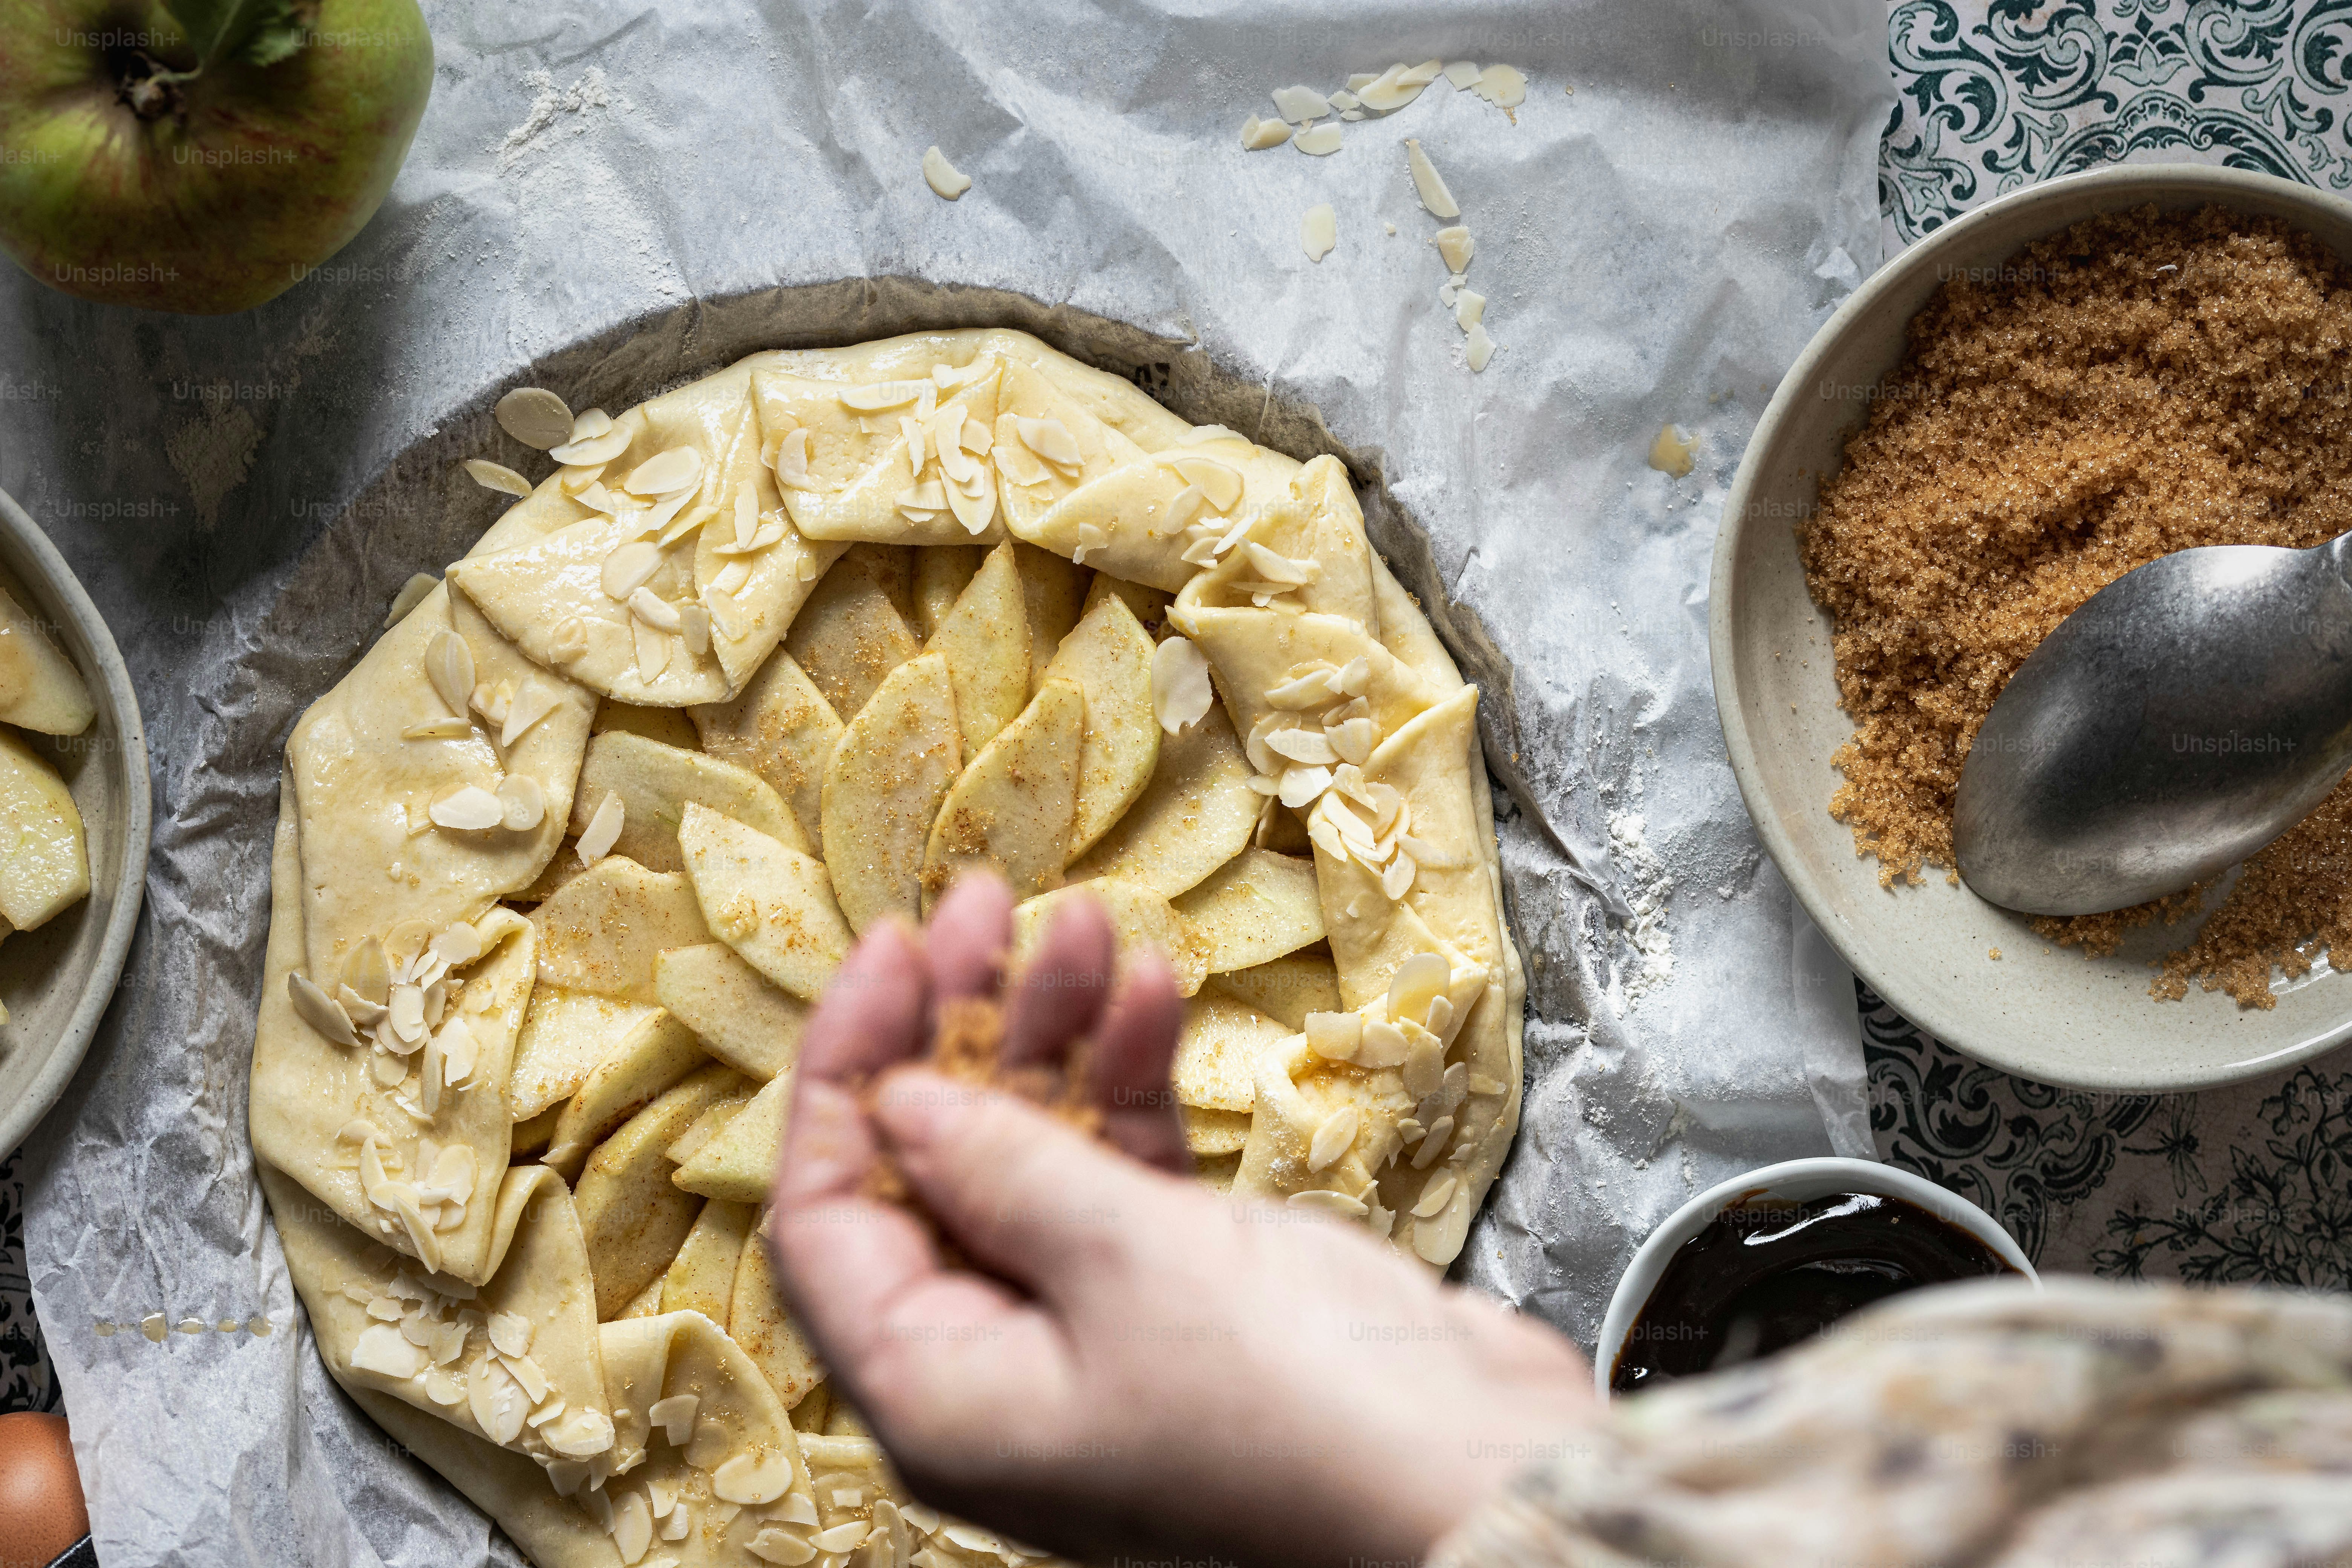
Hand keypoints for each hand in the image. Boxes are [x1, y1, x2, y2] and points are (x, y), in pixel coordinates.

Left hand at [769, 875, 1593, 1567]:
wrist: (1481, 1477)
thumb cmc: (1300, 1413)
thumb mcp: (1124, 1263)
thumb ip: (1000, 1167)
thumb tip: (894, 1100)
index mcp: (940, 1393)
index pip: (827, 1217)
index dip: (845, 1073)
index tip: (889, 951)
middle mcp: (996, 1366)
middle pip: (931, 1169)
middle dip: (960, 1027)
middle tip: (987, 907)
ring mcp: (1090, 1326)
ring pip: (1032, 1153)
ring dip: (1059, 1034)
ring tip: (1088, 926)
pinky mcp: (1179, 1293)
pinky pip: (1120, 1173)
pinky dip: (1130, 1084)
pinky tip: (1153, 993)